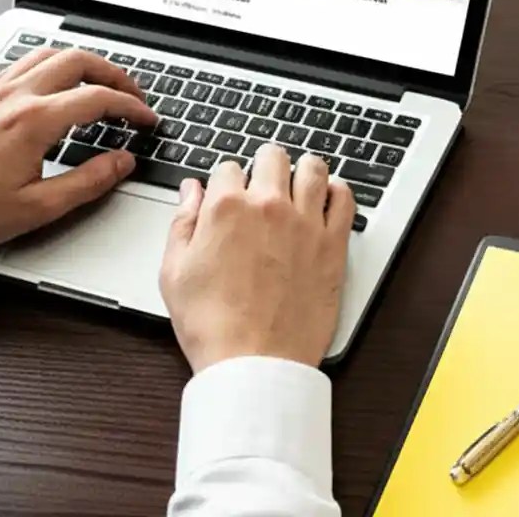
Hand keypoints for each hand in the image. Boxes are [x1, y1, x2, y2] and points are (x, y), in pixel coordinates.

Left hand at [0, 48, 157, 261]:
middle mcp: (15, 98)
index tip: (146, 119)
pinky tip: (58, 87)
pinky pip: (24, 64)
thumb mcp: (41, 207)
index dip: (132, 107)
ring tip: (102, 84)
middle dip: (115, 75)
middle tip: (132, 96)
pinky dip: (52, 67)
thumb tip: (122, 162)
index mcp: (34, 122)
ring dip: (84, 63)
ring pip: (50, 54)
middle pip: (78, 61)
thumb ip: (90, 181)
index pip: (99, 98)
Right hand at [160, 146, 355, 371]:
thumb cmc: (213, 325)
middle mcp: (268, 206)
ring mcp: (305, 223)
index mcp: (225, 209)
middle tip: (264, 183)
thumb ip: (182, 222)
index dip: (226, 181)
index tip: (230, 194)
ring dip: (303, 170)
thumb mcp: (174, 272)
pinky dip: (337, 193)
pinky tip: (326, 201)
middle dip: (264, 165)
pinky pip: (345, 199)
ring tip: (298, 183)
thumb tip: (190, 191)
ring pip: (313, 167)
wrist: (254, 362)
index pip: (228, 167)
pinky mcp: (333, 245)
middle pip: (272, 156)